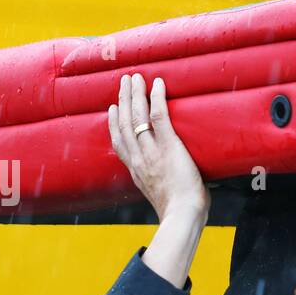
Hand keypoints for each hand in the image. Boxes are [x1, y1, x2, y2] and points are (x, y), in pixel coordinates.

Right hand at [107, 73, 208, 221]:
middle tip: (123, 83)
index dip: (114, 124)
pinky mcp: (168, 146)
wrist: (182, 216)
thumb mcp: (162, 198)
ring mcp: (151, 152)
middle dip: (123, 100)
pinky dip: (157, 98)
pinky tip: (157, 84)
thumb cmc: (179, 213)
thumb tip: (173, 185)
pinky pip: (159, 117)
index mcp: (136, 172)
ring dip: (135, 94)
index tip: (113, 109)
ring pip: (137, 117)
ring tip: (134, 77)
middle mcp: (139, 159)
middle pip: (124, 124)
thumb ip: (161, 186)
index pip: (120, 143)